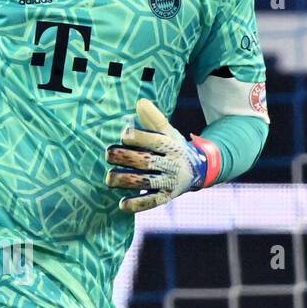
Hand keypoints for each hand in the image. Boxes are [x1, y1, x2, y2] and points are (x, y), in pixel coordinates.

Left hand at [104, 98, 211, 213]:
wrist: (199, 170)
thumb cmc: (175, 148)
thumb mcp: (169, 132)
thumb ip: (154, 119)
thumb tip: (140, 102)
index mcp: (172, 146)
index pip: (156, 141)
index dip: (140, 138)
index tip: (124, 134)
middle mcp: (172, 164)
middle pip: (147, 161)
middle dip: (127, 158)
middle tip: (108, 154)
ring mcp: (170, 182)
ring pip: (146, 181)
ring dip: (127, 181)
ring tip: (109, 179)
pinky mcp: (167, 196)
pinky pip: (151, 202)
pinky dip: (137, 204)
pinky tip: (121, 205)